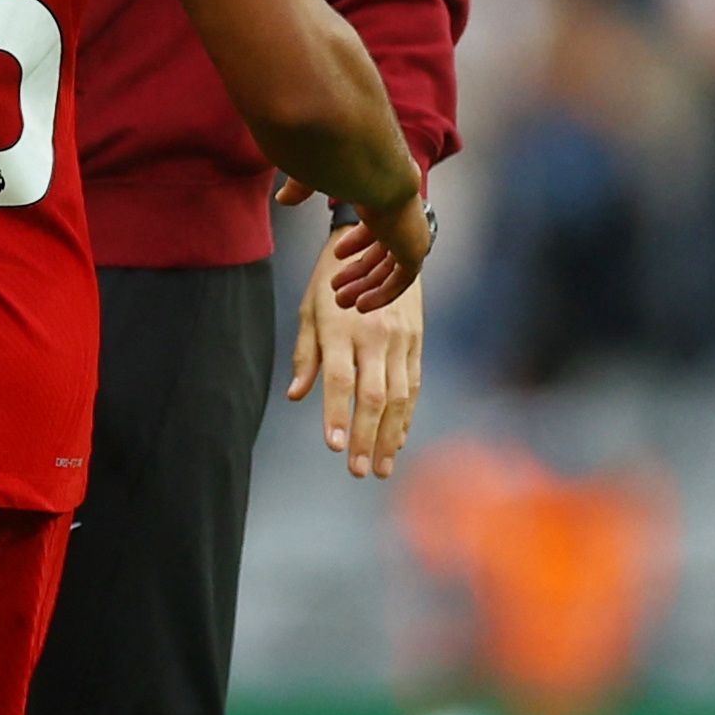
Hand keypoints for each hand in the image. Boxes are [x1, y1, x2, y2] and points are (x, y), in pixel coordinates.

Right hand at [277, 172, 428, 323]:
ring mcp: (411, 231)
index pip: (377, 223)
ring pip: (390, 268)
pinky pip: (402, 280)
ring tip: (343, 301)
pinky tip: (363, 306)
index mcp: (386, 194)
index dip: (356, 241)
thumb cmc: (348, 165)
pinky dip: (383, 294)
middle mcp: (402, 214)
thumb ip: (301, 188)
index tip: (338, 253)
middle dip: (359, 271)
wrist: (374, 170)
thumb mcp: (317, 178)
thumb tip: (284, 198)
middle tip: (337, 287)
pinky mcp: (414, 250)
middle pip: (383, 250)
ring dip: (366, 286)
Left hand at [289, 249, 422, 481]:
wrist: (381, 244)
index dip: (337, 415)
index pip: (340, 380)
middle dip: (366, 437)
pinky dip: (407, 415)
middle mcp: (375, 336)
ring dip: (390, 435)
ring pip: (400, 396)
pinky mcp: (417, 340)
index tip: (334, 446)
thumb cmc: (333, 281)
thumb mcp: (310, 310)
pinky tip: (399, 440)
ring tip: (380, 466)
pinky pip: (414, 385)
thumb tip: (297, 395)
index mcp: (342, 328)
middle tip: (358, 470)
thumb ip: (306, 354)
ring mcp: (401, 339)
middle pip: (373, 396)